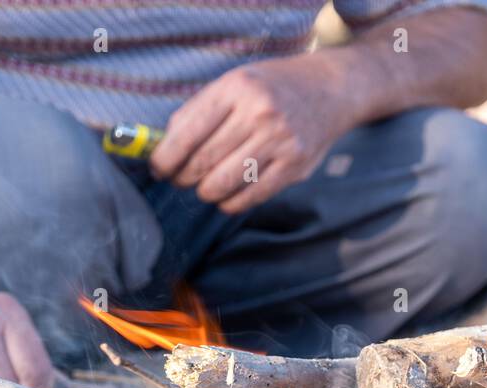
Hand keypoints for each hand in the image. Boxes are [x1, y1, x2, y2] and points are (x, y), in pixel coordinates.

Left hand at [150, 57, 354, 214]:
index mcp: (237, 88)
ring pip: (222, 185)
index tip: (158, 169)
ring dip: (205, 193)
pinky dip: (230, 203)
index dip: (165, 159)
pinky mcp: (294, 167)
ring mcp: (280, 142)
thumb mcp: (232, 83)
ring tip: (205, 187)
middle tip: (180, 180)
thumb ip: (197, 113)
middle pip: (202, 163)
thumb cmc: (269, 89)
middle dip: (183, 178)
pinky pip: (249, 198)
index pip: (186, 134)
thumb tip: (160, 148)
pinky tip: (227, 196)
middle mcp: (259, 114)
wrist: (327, 90)